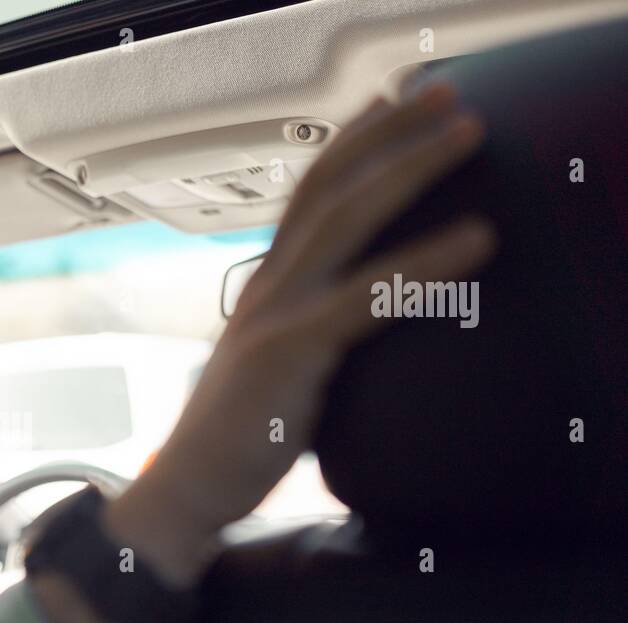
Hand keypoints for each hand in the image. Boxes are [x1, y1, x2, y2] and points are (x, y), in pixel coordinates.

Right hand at [105, 81, 497, 587]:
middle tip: (446, 91)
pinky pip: (365, 297)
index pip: (307, 196)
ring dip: (409, 168)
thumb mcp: (276, 371)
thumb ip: (309, 336)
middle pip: (328, 187)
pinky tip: (478, 240)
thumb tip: (354, 332)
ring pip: (343, 220)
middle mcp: (266, 286)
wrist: (184, 490)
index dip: (350, 144)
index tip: (392, 104)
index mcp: (265, 287)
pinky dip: (426, 263)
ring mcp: (272, 314)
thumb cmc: (235, 438)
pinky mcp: (286, 353)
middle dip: (390, 132)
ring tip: (468, 134)